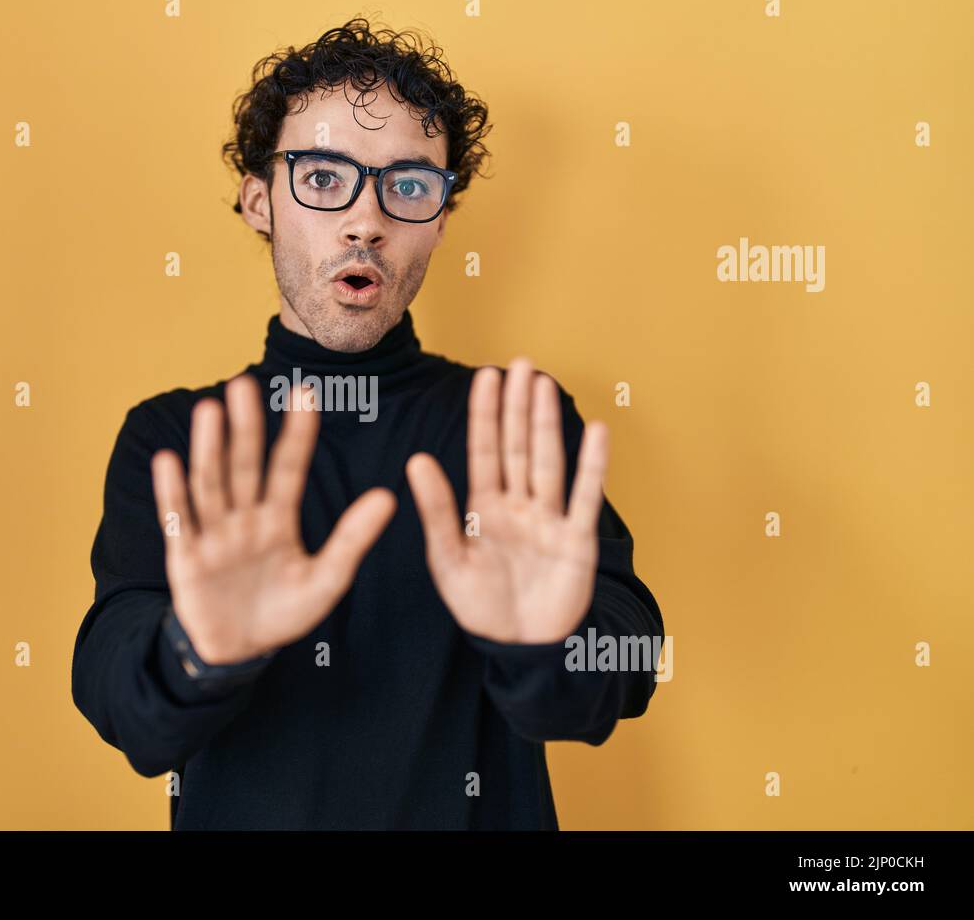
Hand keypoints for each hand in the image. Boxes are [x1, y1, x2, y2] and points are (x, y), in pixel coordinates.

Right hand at [151, 374, 396, 663]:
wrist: (240, 652)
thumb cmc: (283, 613)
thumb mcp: (327, 578)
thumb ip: (352, 539)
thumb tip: (388, 496)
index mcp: (278, 519)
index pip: (288, 467)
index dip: (297, 433)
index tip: (307, 394)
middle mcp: (244, 518)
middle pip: (244, 465)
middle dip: (246, 427)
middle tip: (246, 383)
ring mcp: (213, 535)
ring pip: (210, 484)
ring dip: (209, 448)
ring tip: (210, 409)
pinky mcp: (186, 557)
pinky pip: (178, 520)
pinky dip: (172, 492)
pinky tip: (168, 460)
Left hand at [405, 359, 608, 644]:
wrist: (519, 648)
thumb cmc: (481, 605)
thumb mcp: (448, 559)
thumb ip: (437, 511)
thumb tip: (416, 460)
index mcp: (484, 508)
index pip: (484, 451)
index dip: (485, 414)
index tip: (485, 375)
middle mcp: (518, 506)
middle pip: (518, 447)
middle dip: (517, 406)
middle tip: (520, 364)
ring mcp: (549, 520)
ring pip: (548, 462)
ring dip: (546, 424)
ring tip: (544, 385)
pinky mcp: (577, 541)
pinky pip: (585, 497)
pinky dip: (592, 466)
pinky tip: (597, 431)